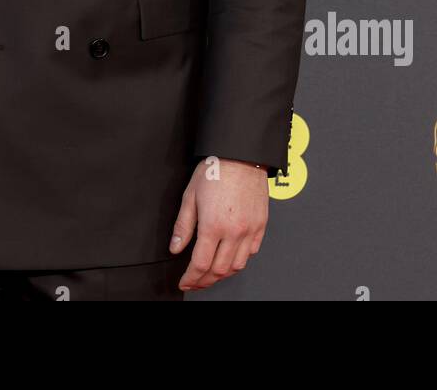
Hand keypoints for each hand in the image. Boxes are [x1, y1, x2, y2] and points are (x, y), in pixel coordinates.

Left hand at [169, 157, 269, 290]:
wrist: (241, 155)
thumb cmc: (216, 169)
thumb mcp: (190, 196)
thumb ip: (183, 225)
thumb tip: (175, 246)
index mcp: (213, 225)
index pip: (200, 264)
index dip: (191, 278)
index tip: (185, 281)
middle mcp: (234, 231)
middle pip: (219, 270)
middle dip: (205, 280)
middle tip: (195, 281)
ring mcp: (250, 230)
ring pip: (237, 265)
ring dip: (223, 274)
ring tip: (212, 274)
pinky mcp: (261, 225)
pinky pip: (252, 252)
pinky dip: (240, 260)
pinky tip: (231, 258)